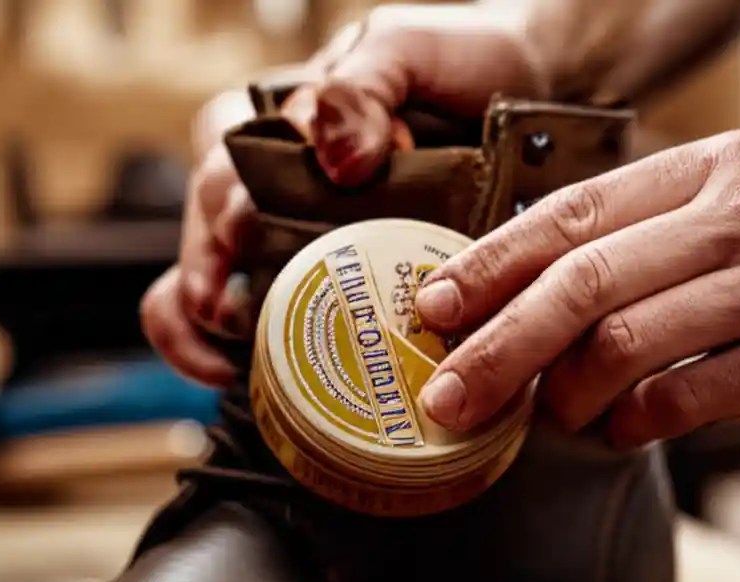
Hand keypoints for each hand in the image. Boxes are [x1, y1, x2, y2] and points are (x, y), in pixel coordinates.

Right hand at [141, 3, 546, 385]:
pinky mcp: (348, 279)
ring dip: (205, 324)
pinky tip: (238, 372)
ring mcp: (310, 233)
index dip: (219, 205)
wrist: (535, 91)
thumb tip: (336, 161)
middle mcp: (286, 181)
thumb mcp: (406, 52)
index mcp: (286, 125)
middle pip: (210, 231)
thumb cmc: (462, 59)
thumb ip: (362, 89)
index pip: (221, 164)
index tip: (238, 235)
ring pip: (219, 279)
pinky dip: (242, 348)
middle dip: (205, 276)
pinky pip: (275, 318)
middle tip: (230, 314)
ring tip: (228, 361)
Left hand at [415, 126, 739, 444]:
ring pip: (628, 341)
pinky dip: (639, 421)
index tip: (436, 305)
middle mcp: (734, 217)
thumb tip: (564, 276)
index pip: (573, 214)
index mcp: (710, 169)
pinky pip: (695, 394)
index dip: (492, 263)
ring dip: (565, 392)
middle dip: (498, 344)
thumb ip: (668, 217)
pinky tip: (618, 432)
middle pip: (582, 282)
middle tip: (448, 393)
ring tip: (544, 417)